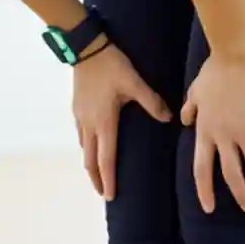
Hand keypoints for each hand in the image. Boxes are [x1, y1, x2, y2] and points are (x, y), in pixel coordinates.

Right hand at [73, 44, 172, 200]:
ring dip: (90, 164)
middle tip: (104, 193)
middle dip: (96, 179)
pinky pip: (81, 135)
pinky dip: (86, 148)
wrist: (86, 48)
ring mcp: (80, 117)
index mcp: (105, 122)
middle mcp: (89, 125)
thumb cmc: (111, 65)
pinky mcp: (76, 109)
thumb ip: (151, 102)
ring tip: (98, 174)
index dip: (108, 179)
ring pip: (84, 149)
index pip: (106, 159)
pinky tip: (91, 146)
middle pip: (90, 160)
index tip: (111, 195)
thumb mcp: (134, 82)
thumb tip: (168, 118)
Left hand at [181, 52, 244, 213]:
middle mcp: (224, 136)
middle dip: (240, 194)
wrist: (235, 56)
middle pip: (230, 173)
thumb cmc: (213, 72)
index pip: (201, 169)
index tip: (209, 208)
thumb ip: (189, 110)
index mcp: (205, 132)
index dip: (205, 190)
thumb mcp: (194, 92)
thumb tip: (184, 121)